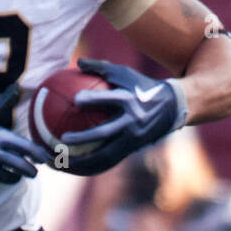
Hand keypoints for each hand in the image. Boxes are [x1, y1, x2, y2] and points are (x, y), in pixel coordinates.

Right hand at [0, 84, 51, 185]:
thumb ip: (3, 101)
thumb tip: (16, 86)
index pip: (27, 149)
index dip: (37, 155)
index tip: (42, 158)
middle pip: (22, 169)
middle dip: (31, 172)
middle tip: (34, 171)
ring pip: (9, 179)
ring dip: (14, 177)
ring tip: (16, 174)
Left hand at [58, 58, 187, 176]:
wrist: (172, 108)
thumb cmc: (142, 86)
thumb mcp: (125, 73)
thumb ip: (101, 67)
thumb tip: (78, 62)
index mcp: (130, 100)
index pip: (110, 100)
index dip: (93, 100)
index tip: (75, 100)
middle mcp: (131, 122)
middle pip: (104, 133)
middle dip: (82, 138)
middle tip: (61, 139)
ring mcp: (132, 139)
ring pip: (103, 156)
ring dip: (81, 162)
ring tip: (59, 162)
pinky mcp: (131, 150)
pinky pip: (106, 163)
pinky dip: (88, 167)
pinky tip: (71, 168)